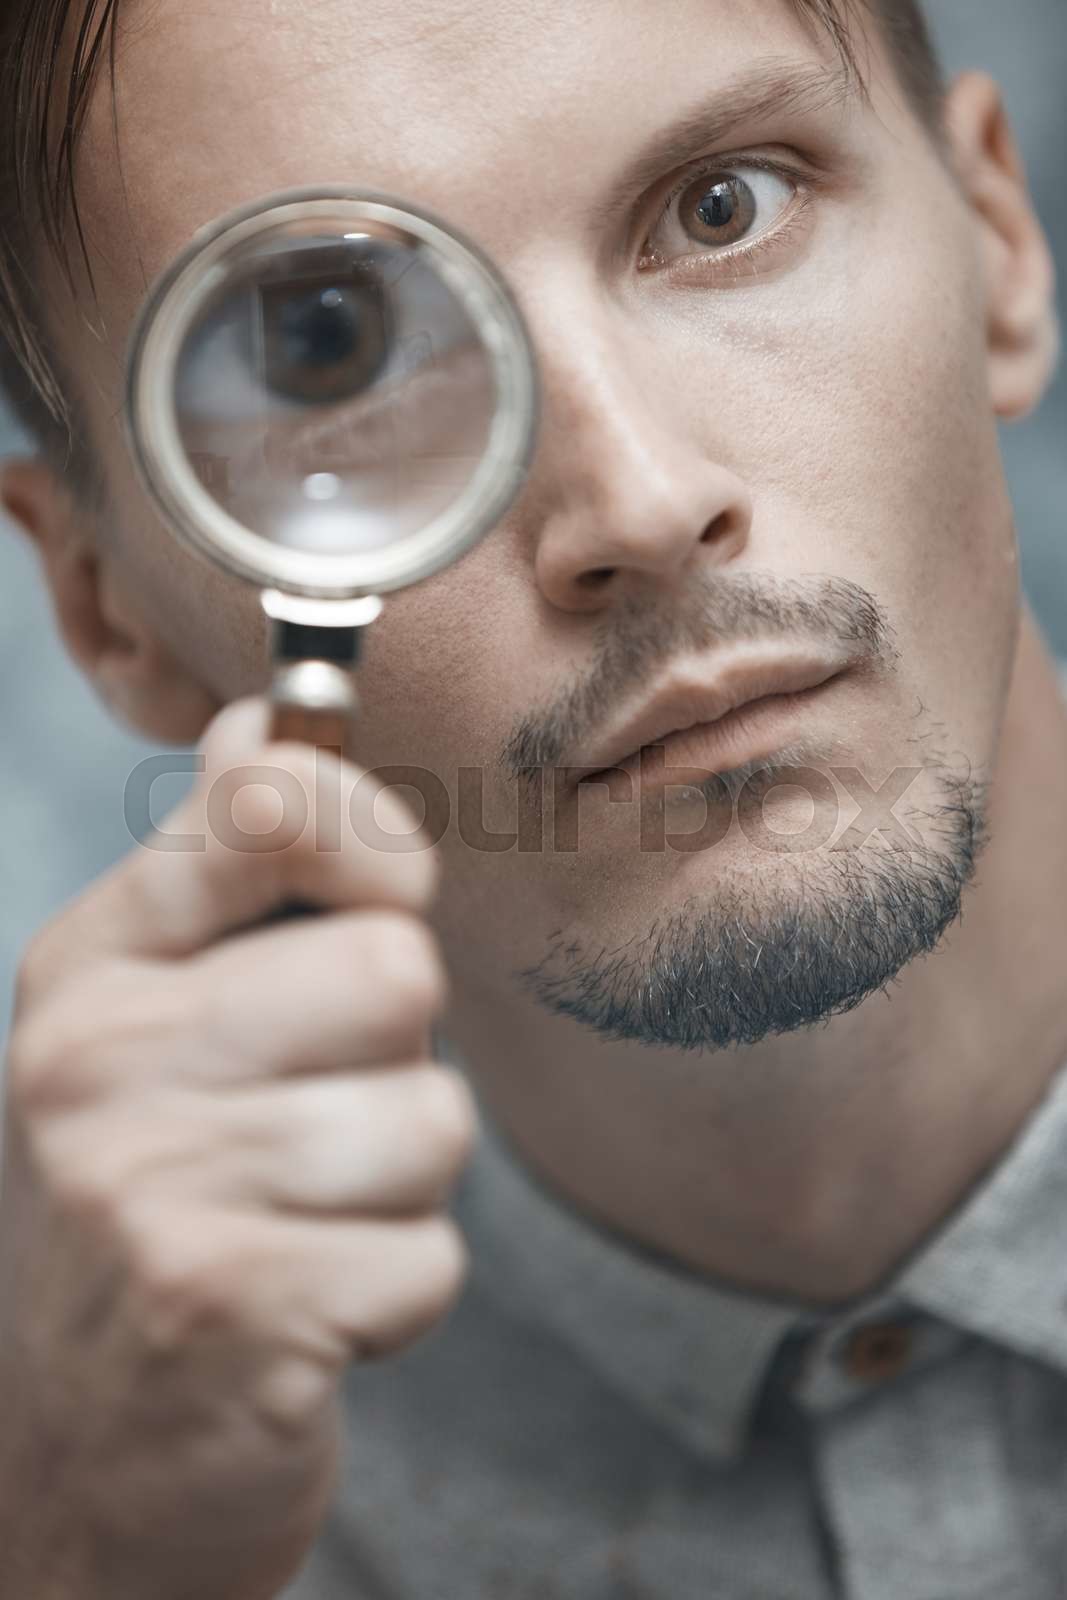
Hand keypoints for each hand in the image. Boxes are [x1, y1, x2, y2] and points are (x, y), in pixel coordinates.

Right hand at [0, 698, 476, 1599]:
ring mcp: (152, 1191)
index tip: (383, 888)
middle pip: (394, 969)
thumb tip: (268, 708)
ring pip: (430, 1119)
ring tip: (300, 1219)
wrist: (81, 1446)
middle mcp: (99, 1063)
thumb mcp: (147, 1019)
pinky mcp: (232, 1313)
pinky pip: (431, 1259)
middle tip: (309, 1118)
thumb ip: (220, 865)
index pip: (266, 802)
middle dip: (393, 1055)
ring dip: (398, 1186)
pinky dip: (396, 1295)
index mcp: (90, 966)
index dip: (373, 836)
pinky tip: (306, 1308)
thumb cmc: (151, 1195)